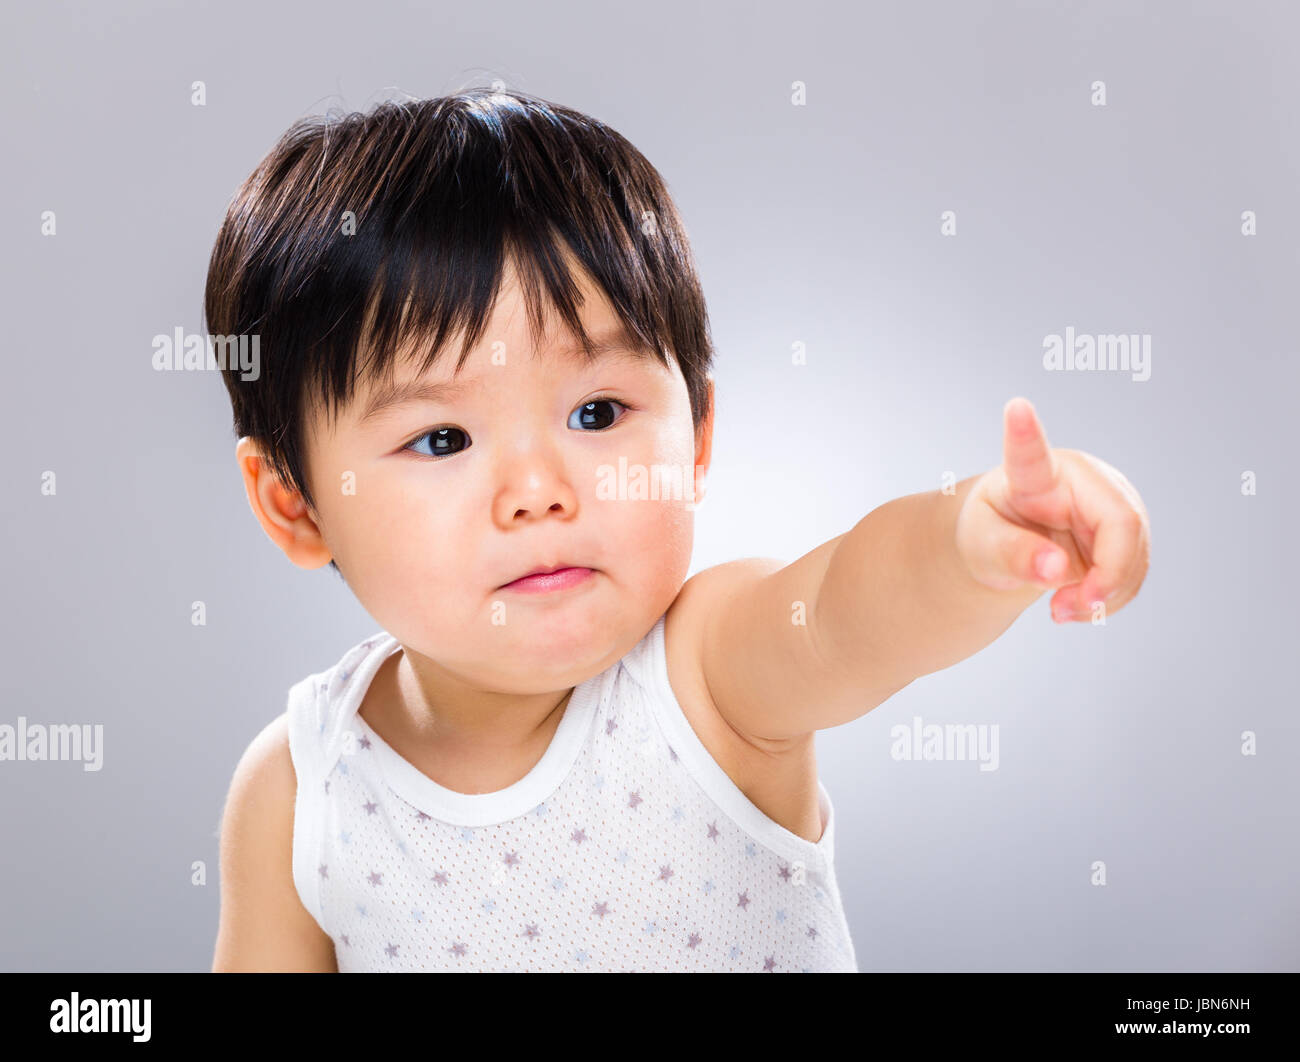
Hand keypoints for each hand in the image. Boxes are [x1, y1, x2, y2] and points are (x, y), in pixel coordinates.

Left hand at [955, 397, 1150, 622]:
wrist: (1007, 541)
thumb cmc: (991, 532)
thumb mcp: (984, 548)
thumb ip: (1013, 556)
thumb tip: (1057, 570)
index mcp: (1032, 475)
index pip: (1030, 453)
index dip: (1025, 433)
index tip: (1015, 407)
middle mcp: (1081, 479)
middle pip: (1122, 523)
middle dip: (1105, 578)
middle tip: (1062, 611)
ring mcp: (1111, 502)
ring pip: (1136, 555)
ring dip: (1103, 597)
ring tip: (1060, 611)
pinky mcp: (1127, 529)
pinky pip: (1133, 573)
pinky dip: (1108, 600)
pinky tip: (1078, 603)